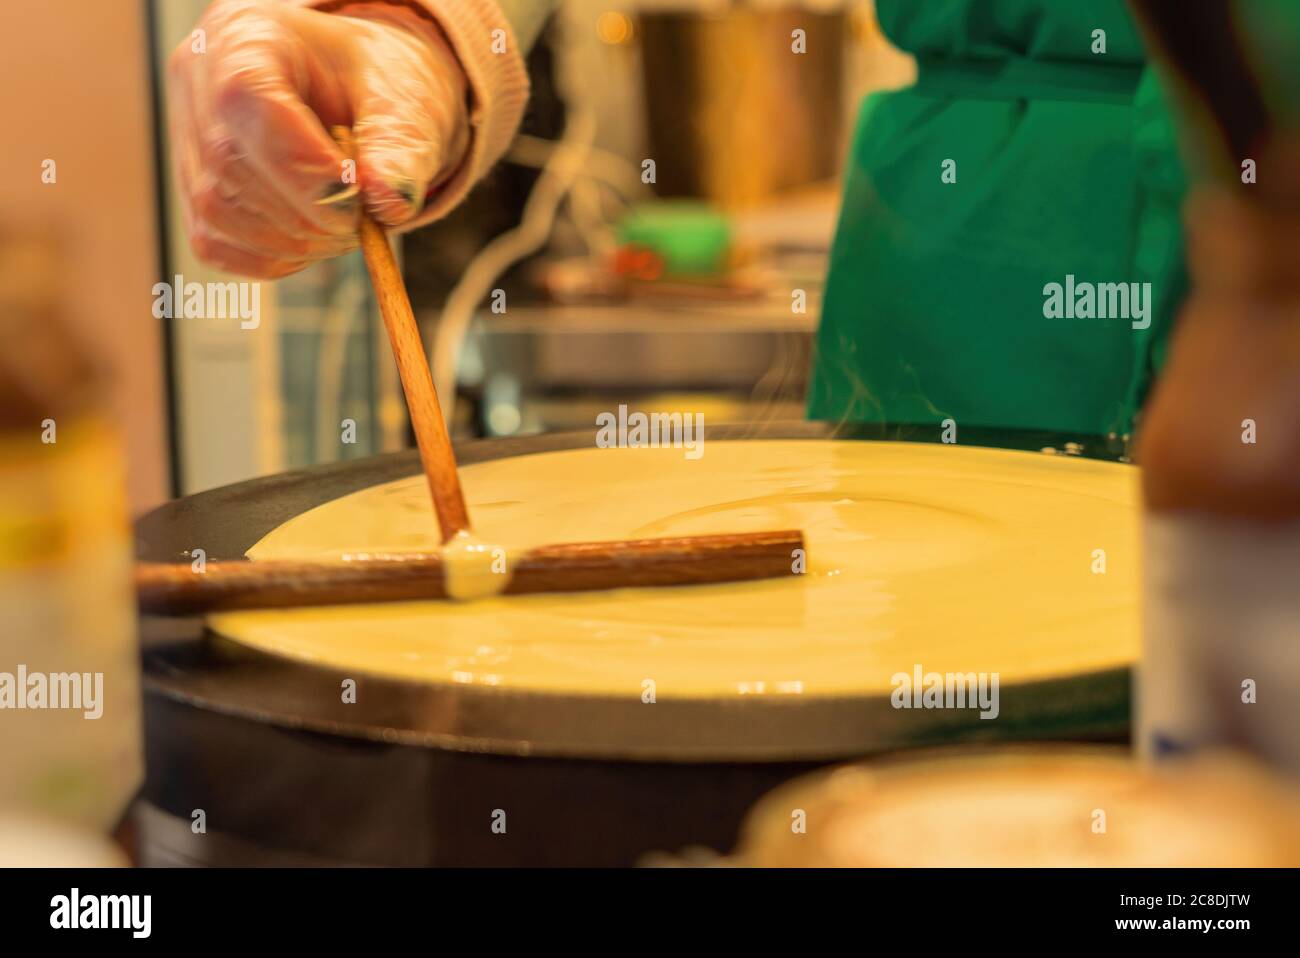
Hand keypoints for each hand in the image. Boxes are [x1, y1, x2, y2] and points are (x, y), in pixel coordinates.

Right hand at [168, 0, 469, 277]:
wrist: (354, 92)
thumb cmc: (376, 87)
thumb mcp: (402, 101)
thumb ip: (401, 149)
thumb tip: (391, 204)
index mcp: (248, 34)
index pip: (247, 99)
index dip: (304, 167)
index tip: (358, 201)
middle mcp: (199, 77)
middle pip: (231, 168)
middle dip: (309, 215)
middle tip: (362, 223)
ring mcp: (185, 135)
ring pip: (216, 213)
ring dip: (293, 242)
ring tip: (342, 227)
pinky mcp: (190, 190)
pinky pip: (214, 244)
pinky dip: (272, 258)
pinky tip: (313, 240)